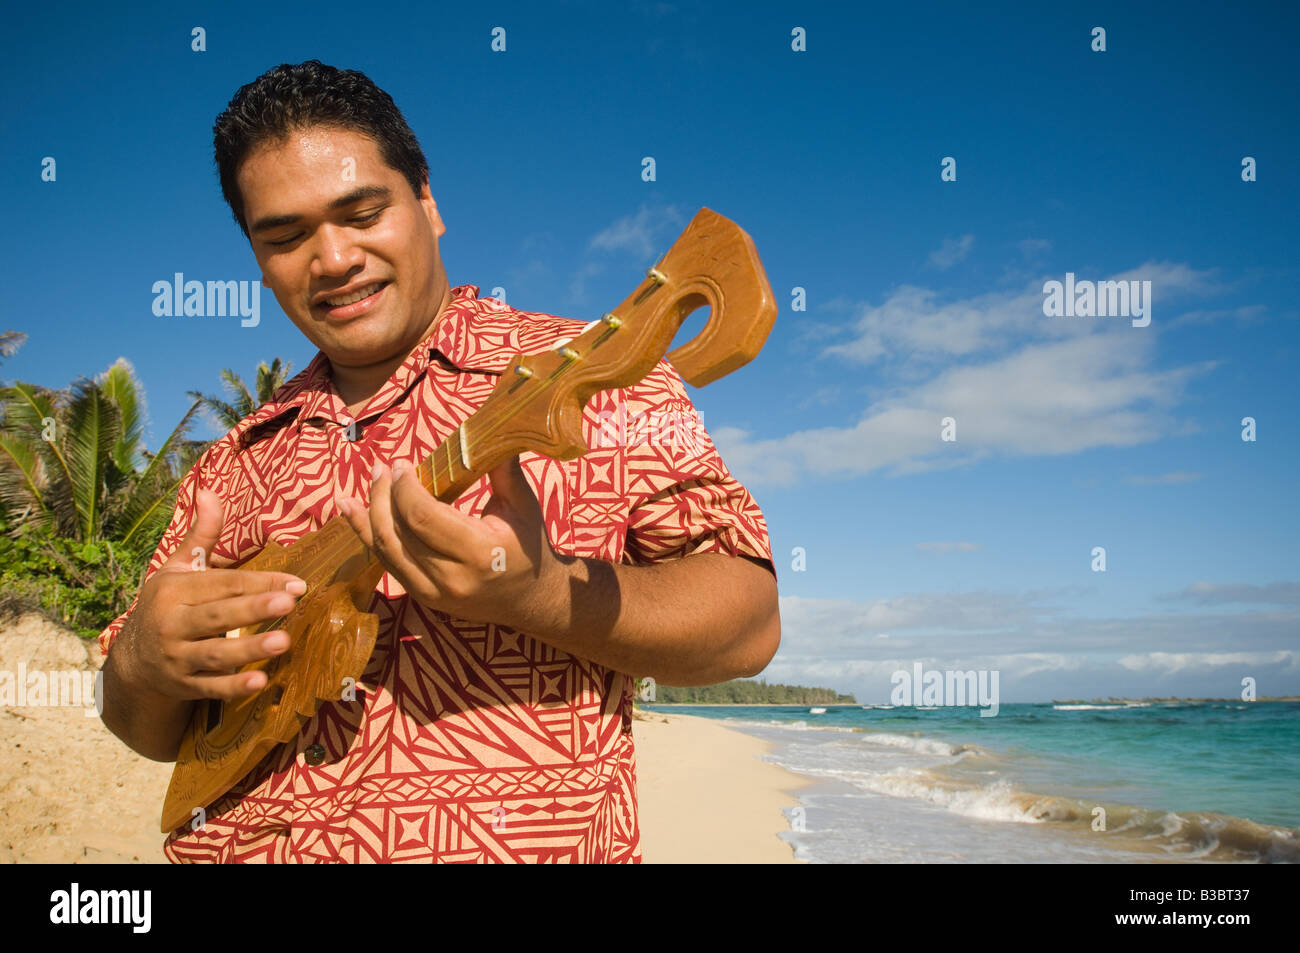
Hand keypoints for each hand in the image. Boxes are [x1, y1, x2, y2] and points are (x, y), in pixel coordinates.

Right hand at [114, 488, 306, 702]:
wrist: (133, 660)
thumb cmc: (167, 604)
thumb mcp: (178, 567)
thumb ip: (201, 534)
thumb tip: (209, 490)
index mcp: (174, 591)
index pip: (223, 584)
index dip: (260, 582)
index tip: (296, 582)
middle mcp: (172, 624)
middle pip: (217, 616)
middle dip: (253, 609)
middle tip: (289, 602)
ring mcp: (176, 658)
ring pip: (215, 654)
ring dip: (249, 649)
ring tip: (284, 642)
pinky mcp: (184, 686)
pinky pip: (210, 688)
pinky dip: (233, 687)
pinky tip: (260, 682)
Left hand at [335, 455, 566, 629]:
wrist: (530, 599)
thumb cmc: (529, 546)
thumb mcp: (523, 505)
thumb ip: (502, 470)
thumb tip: (488, 429)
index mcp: (478, 552)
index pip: (424, 516)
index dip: (404, 488)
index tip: (402, 464)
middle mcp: (450, 578)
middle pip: (399, 532)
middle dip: (383, 494)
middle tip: (382, 467)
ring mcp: (432, 593)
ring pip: (385, 549)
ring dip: (368, 512)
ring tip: (369, 481)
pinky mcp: (421, 597)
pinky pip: (385, 562)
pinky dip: (365, 534)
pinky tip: (351, 510)